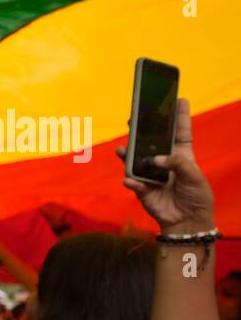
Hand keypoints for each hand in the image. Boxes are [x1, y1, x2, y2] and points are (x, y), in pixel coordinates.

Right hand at [119, 98, 214, 231]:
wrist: (187, 221)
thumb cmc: (196, 197)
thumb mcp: (195, 176)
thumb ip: (177, 164)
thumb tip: (156, 160)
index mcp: (181, 155)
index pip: (180, 132)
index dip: (179, 116)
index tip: (179, 99)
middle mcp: (164, 162)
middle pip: (151, 142)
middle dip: (143, 129)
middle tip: (135, 117)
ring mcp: (151, 175)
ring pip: (136, 160)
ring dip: (128, 154)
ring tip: (123, 149)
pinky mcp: (142, 189)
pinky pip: (133, 183)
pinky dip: (131, 182)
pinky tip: (130, 180)